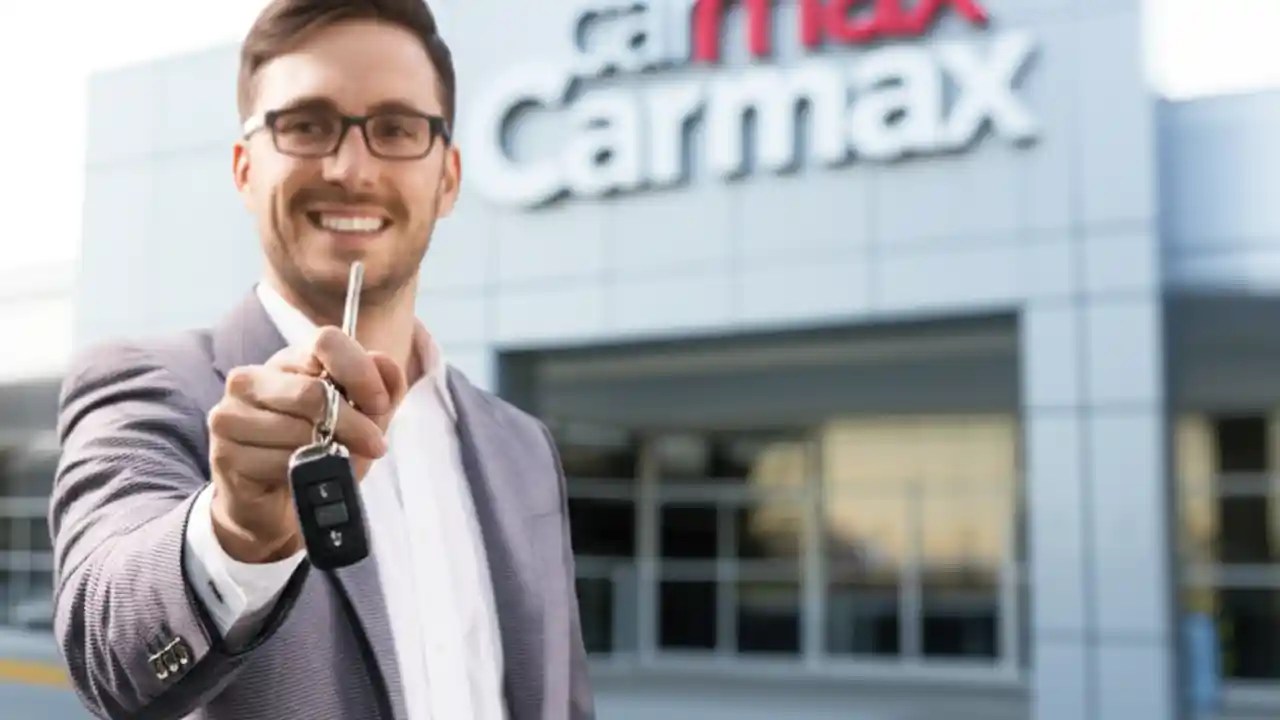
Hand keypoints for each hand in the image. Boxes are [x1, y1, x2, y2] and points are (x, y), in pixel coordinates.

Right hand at [206, 327, 407, 562]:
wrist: (277, 507)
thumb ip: (381, 388)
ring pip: (297, 429)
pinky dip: (304, 472)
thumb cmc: (320, 454)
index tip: (379, 404)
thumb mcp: (362, 419)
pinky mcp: (225, 451)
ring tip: (337, 462)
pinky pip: (279, 460)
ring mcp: (231, 414)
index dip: (361, 372)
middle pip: (313, 391)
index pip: (326, 340)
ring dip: (330, 452)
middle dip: (354, 423)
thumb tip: (385, 364)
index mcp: (288, 360)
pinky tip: (305, 476)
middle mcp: (252, 379)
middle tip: (374, 444)